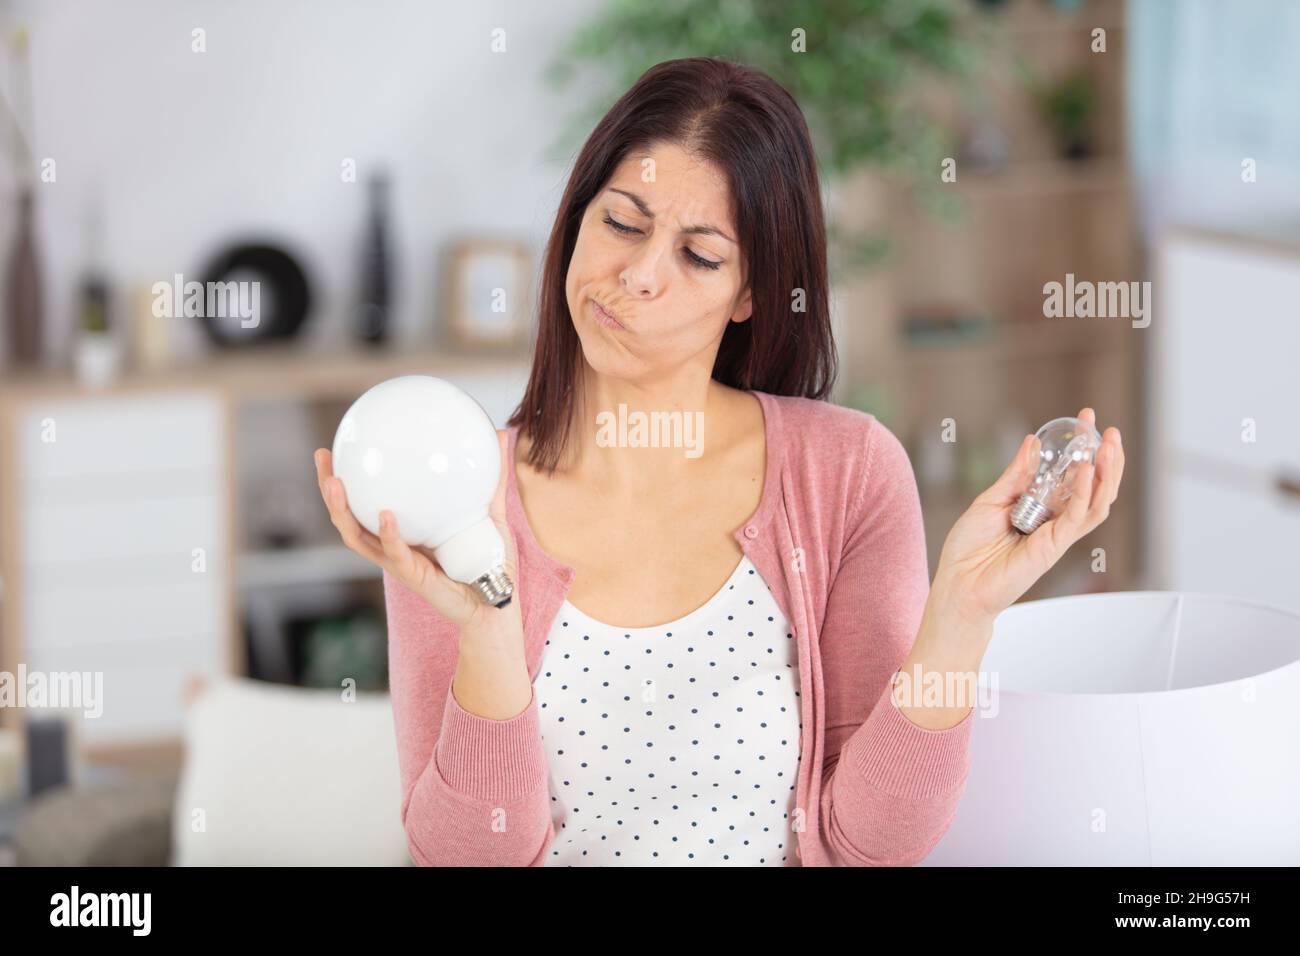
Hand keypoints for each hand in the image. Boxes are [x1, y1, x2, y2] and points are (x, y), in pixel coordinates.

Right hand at [313, 428, 520, 632]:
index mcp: (404, 531)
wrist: (496, 604)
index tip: (335, 449)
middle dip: (328, 489)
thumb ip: (493, 478)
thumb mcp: (492, 512)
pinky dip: (387, 535)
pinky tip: (385, 515)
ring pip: (357, 538)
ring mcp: (399, 562)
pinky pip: (395, 555)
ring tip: (335, 484)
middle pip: (347, 518)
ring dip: (341, 512)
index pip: (364, 503)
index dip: (346, 479)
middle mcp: (393, 546)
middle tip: (322, 458)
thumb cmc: (489, 560)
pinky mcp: (413, 577)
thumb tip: (500, 433)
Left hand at [931, 407, 1124, 624]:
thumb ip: (1017, 475)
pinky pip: (1076, 518)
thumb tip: (1033, 442)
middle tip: (1108, 430)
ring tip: (1110, 446)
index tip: (1086, 419)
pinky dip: (1084, 493)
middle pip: (1093, 488)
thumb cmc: (969, 548)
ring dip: (1107, 474)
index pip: (1071, 475)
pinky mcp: (1053, 547)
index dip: (1082, 448)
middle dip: (1105, 458)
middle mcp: (1053, 520)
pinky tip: (1087, 470)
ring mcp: (1056, 534)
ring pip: (1096, 503)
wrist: (958, 584)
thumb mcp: (991, 499)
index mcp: (1039, 507)